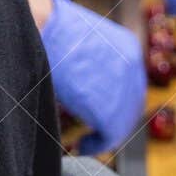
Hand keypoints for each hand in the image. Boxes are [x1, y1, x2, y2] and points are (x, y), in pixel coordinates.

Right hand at [39, 0, 144, 155]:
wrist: (42, 29)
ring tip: (84, 141)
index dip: (115, 103)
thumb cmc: (51, 30)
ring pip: (121, 125)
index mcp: (130, 49)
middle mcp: (133, 69)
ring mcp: (124, 92)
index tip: (96, 114)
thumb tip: (91, 83)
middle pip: (129, 107)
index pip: (129, 85)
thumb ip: (97, 63)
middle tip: (93, 133)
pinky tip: (81, 146)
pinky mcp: (111, 112)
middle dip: (111, 121)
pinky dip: (95, 145)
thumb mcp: (85, 43)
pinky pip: (109, 138)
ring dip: (103, 135)